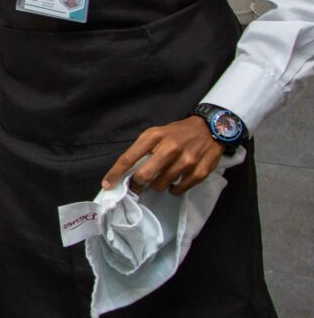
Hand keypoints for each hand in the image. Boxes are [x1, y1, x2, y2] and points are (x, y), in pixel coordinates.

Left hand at [101, 116, 223, 195]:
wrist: (210, 128)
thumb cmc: (177, 133)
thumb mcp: (156, 134)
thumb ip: (142, 150)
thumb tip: (127, 173)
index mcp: (154, 136)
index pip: (129, 158)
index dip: (115, 174)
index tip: (107, 185)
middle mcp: (170, 147)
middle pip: (144, 175)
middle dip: (137, 183)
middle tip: (139, 183)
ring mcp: (186, 160)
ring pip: (160, 185)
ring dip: (157, 185)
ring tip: (161, 176)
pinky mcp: (200, 171)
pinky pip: (178, 189)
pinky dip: (173, 189)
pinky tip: (174, 181)